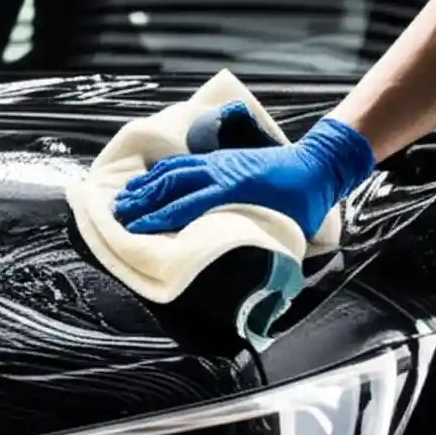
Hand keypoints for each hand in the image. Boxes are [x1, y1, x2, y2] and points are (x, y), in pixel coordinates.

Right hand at [115, 103, 375, 236]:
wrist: (318, 165)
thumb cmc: (303, 204)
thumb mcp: (283, 230)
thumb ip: (256, 245)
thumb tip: (240, 276)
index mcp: (234, 192)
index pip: (187, 205)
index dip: (160, 217)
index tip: (136, 230)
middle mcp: (220, 173)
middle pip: (172, 184)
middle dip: (143, 200)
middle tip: (118, 216)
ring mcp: (219, 163)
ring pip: (175, 170)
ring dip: (147, 184)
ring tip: (124, 198)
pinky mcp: (221, 158)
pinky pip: (185, 163)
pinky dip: (163, 171)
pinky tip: (149, 179)